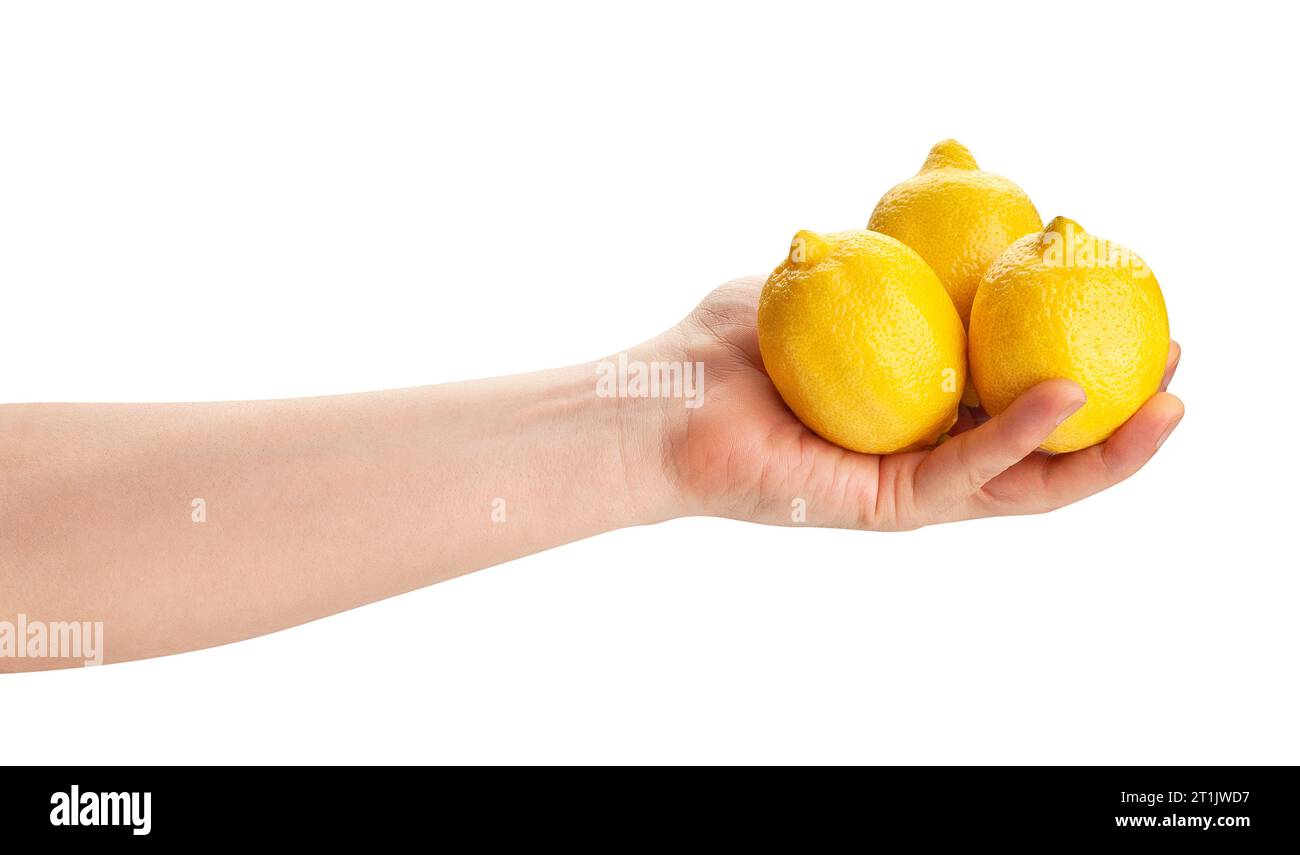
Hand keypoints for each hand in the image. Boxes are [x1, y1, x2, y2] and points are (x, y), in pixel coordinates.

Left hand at [651, 277, 1182, 529]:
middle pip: (1043, 453)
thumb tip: (933, 208)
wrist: (662, 396)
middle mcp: (922, 456)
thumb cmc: (729, 344)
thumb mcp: (825, 281)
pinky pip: (967, 474)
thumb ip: (883, 259)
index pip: (1018, 399)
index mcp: (916, 412)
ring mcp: (907, 488)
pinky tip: (1067, 395)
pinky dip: (1021, 435)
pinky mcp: (882, 504)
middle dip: (1120, 423)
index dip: (1085, 372)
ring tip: (1164, 405)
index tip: (1139, 320)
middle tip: (1177, 374)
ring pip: (1025, 483)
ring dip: (1102, 449)